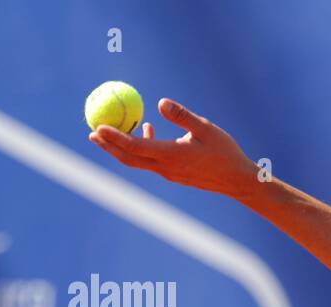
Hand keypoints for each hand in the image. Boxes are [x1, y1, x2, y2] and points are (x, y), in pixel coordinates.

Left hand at [88, 98, 258, 198]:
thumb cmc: (225, 153)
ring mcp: (169, 173)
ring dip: (121, 148)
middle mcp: (166, 167)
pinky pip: (151, 161)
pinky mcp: (175, 174)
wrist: (237, 181)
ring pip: (138, 161)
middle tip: (93, 132)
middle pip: (129, 158)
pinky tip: (148, 132)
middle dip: (108, 146)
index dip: (114, 136)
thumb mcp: (205, 128)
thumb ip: (182, 115)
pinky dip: (141, 149)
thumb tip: (160, 102)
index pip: (135, 146)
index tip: (98, 126)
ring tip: (108, 134)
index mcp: (171, 154)